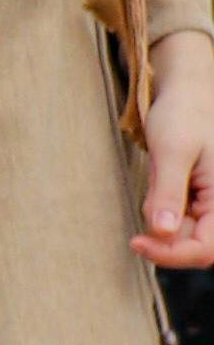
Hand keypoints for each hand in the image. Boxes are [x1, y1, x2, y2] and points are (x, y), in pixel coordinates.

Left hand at [140, 28, 213, 269]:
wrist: (187, 91)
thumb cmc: (183, 112)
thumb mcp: (172, 150)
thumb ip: (168, 193)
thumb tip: (163, 232)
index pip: (206, 248)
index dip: (172, 254)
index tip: (137, 242)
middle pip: (197, 246)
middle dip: (167, 242)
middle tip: (140, 224)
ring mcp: (211, 201)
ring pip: (186, 235)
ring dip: (164, 226)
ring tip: (158, 181)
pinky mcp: (199, 198)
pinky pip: (182, 220)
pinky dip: (164, 214)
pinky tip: (159, 185)